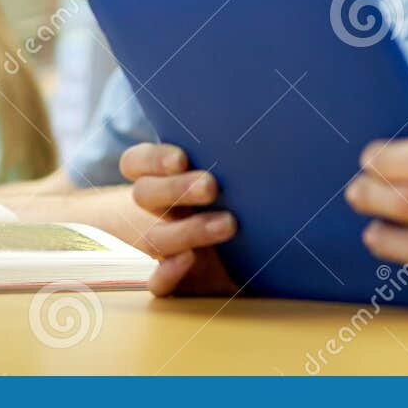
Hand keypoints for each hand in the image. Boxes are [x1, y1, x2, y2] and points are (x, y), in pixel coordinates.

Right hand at [120, 143, 237, 296]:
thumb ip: (233, 155)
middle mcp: (160, 209)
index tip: (181, 159)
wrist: (250, 249)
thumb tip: (271, 124)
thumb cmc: (242, 195)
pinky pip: (159, 284)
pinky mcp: (177, 279)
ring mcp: (165, 244)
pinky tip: (187, 260)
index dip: (152, 159)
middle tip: (210, 186)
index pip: (137, 162)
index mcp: (164, 178)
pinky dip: (167, 274)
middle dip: (177, 189)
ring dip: (188, 229)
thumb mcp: (233, 170)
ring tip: (228, 223)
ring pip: (155, 237)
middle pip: (146, 194)